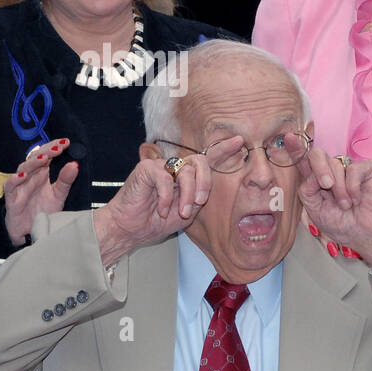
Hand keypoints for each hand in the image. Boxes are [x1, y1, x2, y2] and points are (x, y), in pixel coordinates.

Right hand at [4, 138, 78, 244]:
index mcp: (42, 174)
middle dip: (46, 151)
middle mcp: (30, 177)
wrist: (30, 231)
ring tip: (44, 158)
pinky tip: (23, 175)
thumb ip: (66, 180)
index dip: (54, 147)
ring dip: (33, 163)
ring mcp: (20, 186)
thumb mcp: (58, 195)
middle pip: (35, 159)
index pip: (47, 155)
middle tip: (58, 147)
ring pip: (23, 169)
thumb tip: (75, 164)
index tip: (66, 142)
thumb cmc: (42, 210)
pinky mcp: (12, 198)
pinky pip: (11, 186)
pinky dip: (16, 179)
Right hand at [92, 138, 239, 268]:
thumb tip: (214, 186)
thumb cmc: (158, 221)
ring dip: (187, 195)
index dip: (223, 149)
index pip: (207, 160)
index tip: (239, 140)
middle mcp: (175, 168)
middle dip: (205, 183)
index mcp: (187, 176)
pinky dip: (167, 197)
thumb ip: (200, 196)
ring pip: (186, 171)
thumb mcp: (188, 211)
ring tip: (182, 212)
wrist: (132, 230)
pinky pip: (165, 178)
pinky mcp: (146, 168)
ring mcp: (160, 166)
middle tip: (200, 202)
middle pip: (200, 161)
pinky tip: (162, 209)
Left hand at [297, 151, 371, 273]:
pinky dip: (353, 187)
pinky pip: (354, 169)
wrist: (366, 235)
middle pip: (317, 155)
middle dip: (319, 168)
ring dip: (339, 189)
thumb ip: (307, 191)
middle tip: (326, 186)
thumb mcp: (315, 211)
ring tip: (346, 205)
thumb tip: (313, 175)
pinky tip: (357, 199)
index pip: (303, 160)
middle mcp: (331, 171)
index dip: (296, 148)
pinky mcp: (367, 170)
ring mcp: (349, 169)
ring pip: (336, 165)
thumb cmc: (342, 224)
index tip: (290, 138)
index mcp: (315, 180)